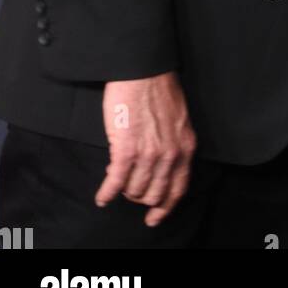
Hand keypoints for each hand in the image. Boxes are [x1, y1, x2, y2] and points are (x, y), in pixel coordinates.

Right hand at [96, 71, 197, 226]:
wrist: (143, 70)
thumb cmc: (159, 89)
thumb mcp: (179, 120)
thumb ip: (175, 144)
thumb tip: (164, 165)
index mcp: (185, 147)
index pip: (178, 188)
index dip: (165, 207)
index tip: (154, 217)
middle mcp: (170, 155)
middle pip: (154, 193)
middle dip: (141, 197)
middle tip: (131, 193)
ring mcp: (149, 154)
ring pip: (135, 189)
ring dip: (124, 191)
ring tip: (117, 184)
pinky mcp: (126, 149)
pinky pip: (116, 182)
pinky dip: (107, 192)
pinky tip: (102, 197)